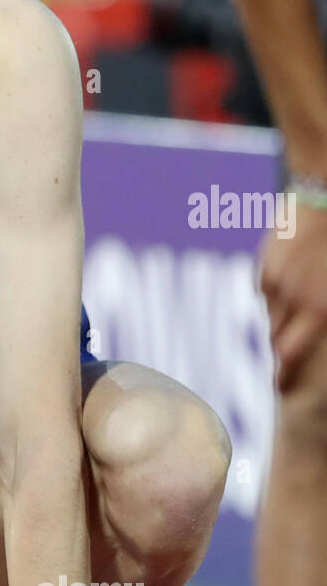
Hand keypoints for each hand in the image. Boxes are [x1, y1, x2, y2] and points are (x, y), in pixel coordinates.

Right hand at [258, 199, 326, 392]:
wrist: (323, 197)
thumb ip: (323, 312)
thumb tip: (311, 329)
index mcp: (321, 308)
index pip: (289, 355)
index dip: (284, 375)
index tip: (280, 389)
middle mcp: (294, 300)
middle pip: (277, 340)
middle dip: (281, 352)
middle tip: (283, 370)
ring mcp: (276, 284)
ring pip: (273, 316)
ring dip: (283, 320)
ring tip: (298, 309)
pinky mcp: (265, 269)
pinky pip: (267, 293)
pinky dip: (277, 294)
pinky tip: (292, 280)